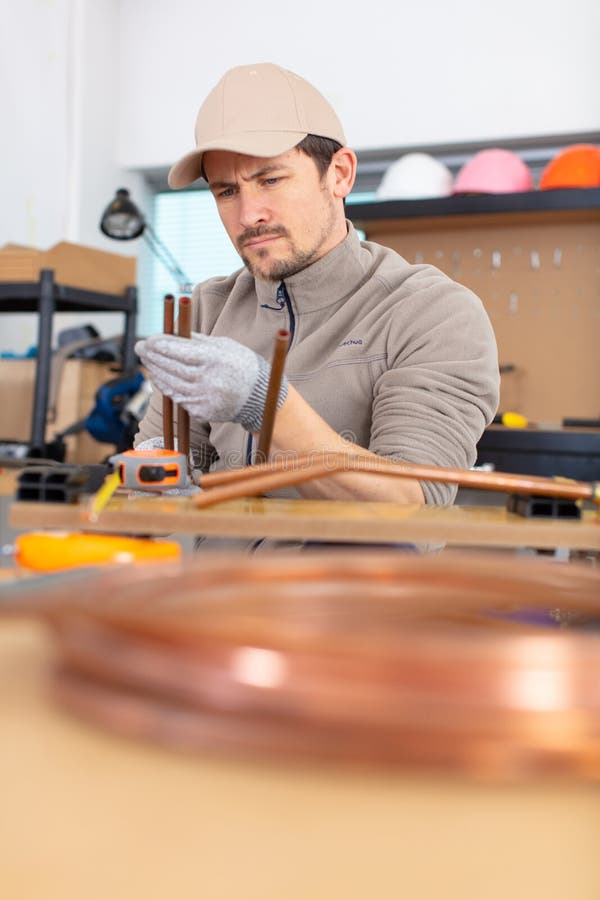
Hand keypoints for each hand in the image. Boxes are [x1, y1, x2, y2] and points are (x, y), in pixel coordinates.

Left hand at [135, 332, 287, 431]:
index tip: (148, 340)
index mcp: (212, 359)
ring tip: (148, 362)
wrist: (260, 396)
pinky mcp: (201, 411)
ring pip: (170, 384)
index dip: (160, 345)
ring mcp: (203, 397)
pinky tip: (160, 379)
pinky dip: (166, 388)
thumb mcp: (223, 345)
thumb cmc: (241, 365)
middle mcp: (206, 379)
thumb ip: (197, 341)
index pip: (177, 350)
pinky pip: (177, 398)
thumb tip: (172, 334)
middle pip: (170, 367)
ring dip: (156, 372)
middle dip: (152, 356)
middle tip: (140, 348)